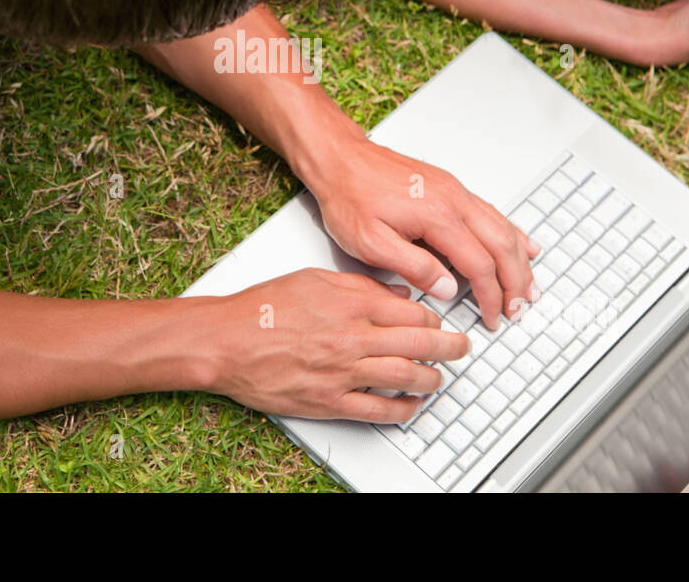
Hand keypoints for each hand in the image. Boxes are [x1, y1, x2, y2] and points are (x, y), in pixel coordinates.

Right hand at [201, 268, 469, 421]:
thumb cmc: (263, 309)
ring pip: (407, 376)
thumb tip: (396, 294)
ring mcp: (344, 372)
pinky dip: (404, 408)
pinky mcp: (330, 401)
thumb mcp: (315, 279)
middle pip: (420, 343)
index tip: (439, 320)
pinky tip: (413, 404)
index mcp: (352, 304)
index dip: (433, 317)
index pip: (413, 311)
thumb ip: (360, 286)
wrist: (226, 341)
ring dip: (432, 377)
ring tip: (440, 376)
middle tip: (461, 348)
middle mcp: (353, 338)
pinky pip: (379, 409)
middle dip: (450, 347)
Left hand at [307, 136, 539, 328]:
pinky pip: (492, 212)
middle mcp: (454, 201)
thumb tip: (448, 288)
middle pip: (502, 247)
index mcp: (438, 217)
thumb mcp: (371, 242)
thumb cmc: (350, 196)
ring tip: (529, 286)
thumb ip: (414, 267)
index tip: (493, 317)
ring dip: (520, 260)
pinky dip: (512, 232)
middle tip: (520, 309)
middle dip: (516, 282)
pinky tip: (523, 243)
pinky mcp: (449, 188)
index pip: (479, 265)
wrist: (341, 159)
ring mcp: (455, 191)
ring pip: (502, 228)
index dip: (490, 295)